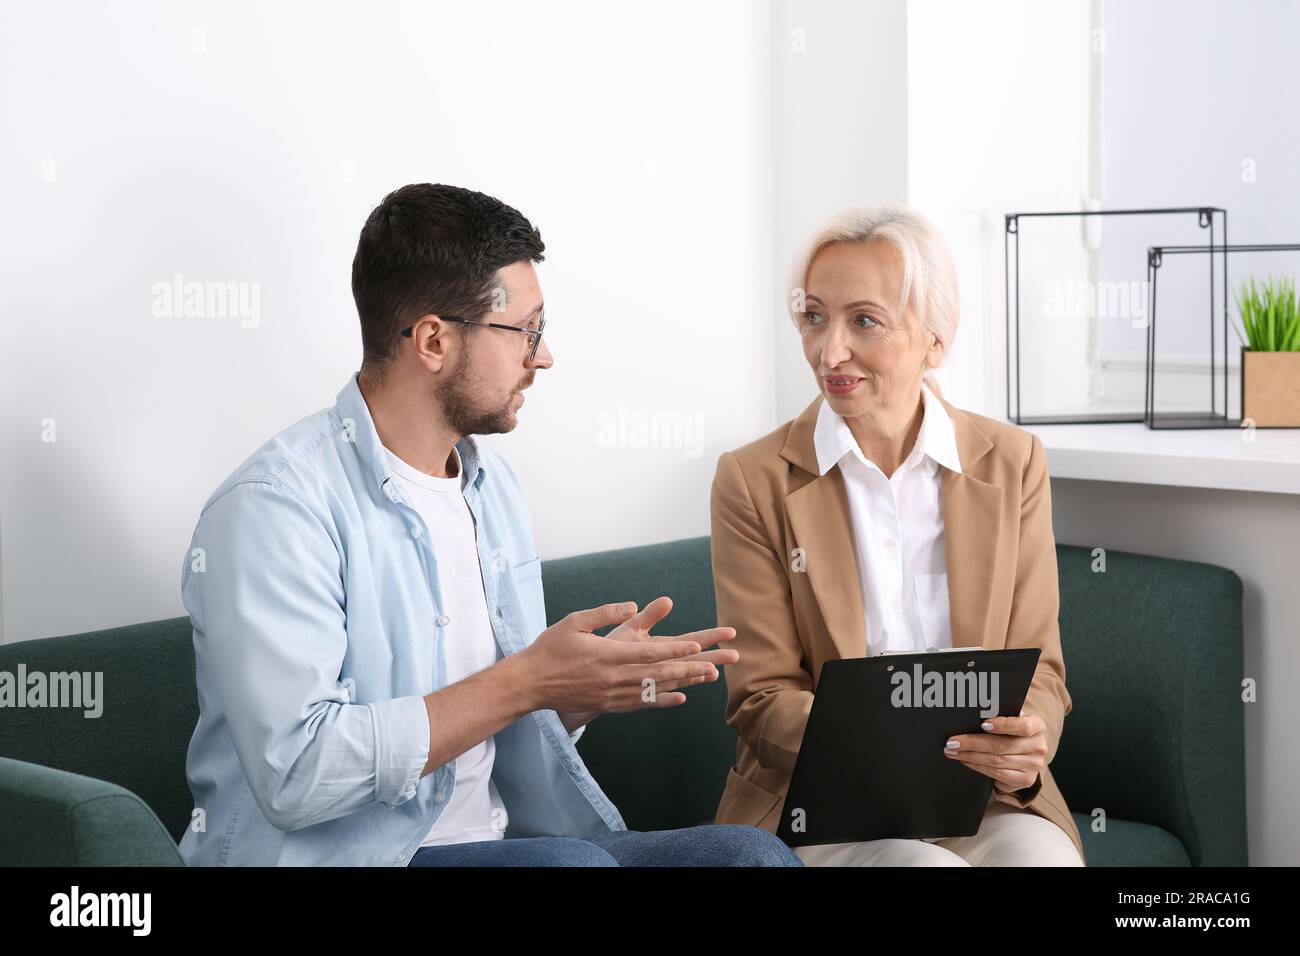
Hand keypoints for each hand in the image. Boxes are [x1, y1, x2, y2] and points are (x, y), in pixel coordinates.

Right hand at [514, 599, 731, 718]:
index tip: (696, 646)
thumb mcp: (575, 622)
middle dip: (688, 668)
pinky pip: (640, 703)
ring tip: (706, 678)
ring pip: (653, 689)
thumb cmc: (551, 648)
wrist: (530, 683)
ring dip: (682, 683)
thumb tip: (633, 604)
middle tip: (715, 665)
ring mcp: (610, 694)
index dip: (673, 649)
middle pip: (657, 673)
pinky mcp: (607, 704)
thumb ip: (605, 612)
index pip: (647, 653)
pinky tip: (679, 697)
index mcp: (605, 655)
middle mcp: (612, 678)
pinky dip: (662, 700)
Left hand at [943, 709, 1046, 794]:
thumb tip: (972, 712)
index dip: (1003, 725)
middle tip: (952, 741)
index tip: (983, 724)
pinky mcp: (1026, 780)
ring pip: (996, 761)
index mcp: (1038, 726)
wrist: (1026, 753)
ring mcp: (1034, 765)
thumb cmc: (1013, 731)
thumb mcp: (1011, 719)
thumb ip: (999, 714)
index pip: (1023, 726)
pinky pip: (997, 774)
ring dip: (970, 756)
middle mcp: (1039, 746)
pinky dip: (977, 766)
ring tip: (952, 751)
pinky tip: (965, 760)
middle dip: (973, 743)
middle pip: (1002, 745)